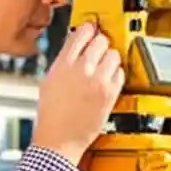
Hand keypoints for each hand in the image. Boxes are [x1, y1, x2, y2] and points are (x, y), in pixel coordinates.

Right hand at [31, 22, 123, 163]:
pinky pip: (121, 73)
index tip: (91, 30)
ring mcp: (98, 82)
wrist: (59, 141)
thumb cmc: (52, 116)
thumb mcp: (49, 81)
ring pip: (113, 54)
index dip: (88, 29)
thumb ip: (63, 61)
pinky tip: (108, 80)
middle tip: (99, 50)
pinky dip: (116, 74)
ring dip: (110, 58)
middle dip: (100, 43)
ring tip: (103, 67)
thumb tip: (75, 46)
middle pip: (100, 40)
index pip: (81, 33)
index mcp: (62, 65)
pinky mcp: (110, 94)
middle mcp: (81, 70)